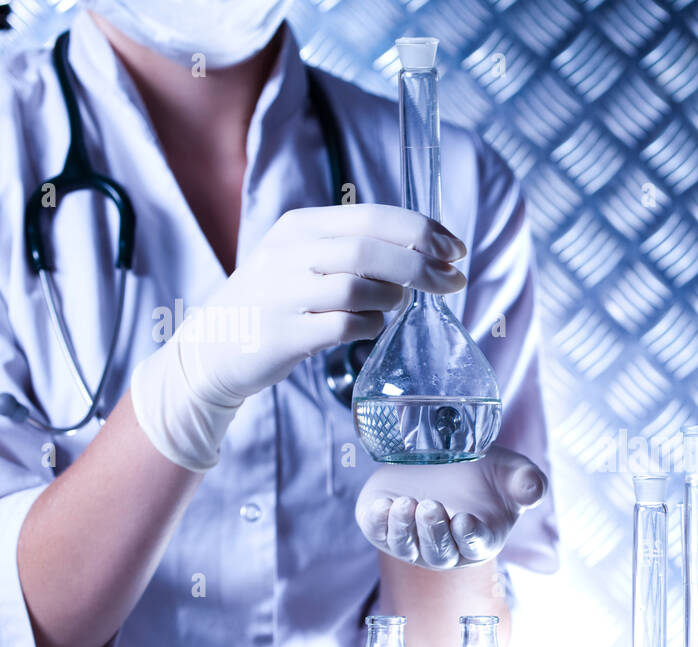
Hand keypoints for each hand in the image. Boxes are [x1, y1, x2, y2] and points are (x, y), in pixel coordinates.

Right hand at [130, 204, 467, 470]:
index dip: (423, 231)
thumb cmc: (275, 303)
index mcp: (300, 226)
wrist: (212, 350)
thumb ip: (357, 250)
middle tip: (454, 280)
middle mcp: (290, 253)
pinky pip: (346, 326)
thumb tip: (427, 254)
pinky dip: (370, 327)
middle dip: (424, 265)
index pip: (374, 216)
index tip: (457, 249)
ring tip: (394, 306)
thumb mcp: (305, 260)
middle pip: (372, 249)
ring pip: (360, 287)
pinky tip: (369, 328)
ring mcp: (284, 293)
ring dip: (392, 298)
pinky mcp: (286, 334)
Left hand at [356, 447, 547, 568]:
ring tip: (405, 503)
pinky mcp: (385, 528)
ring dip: (404, 528)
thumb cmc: (483, 473)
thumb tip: (534, 489)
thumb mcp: (511, 471)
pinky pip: (378, 534)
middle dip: (433, 532)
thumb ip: (527, 482)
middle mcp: (445, 547)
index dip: (469, 537)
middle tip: (430, 506)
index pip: (474, 546)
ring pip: (406, 547)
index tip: (464, 520)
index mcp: (478, 539)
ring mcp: (413, 541)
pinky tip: (382, 505)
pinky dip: (377, 523)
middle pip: (438, 553)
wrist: (445, 460)